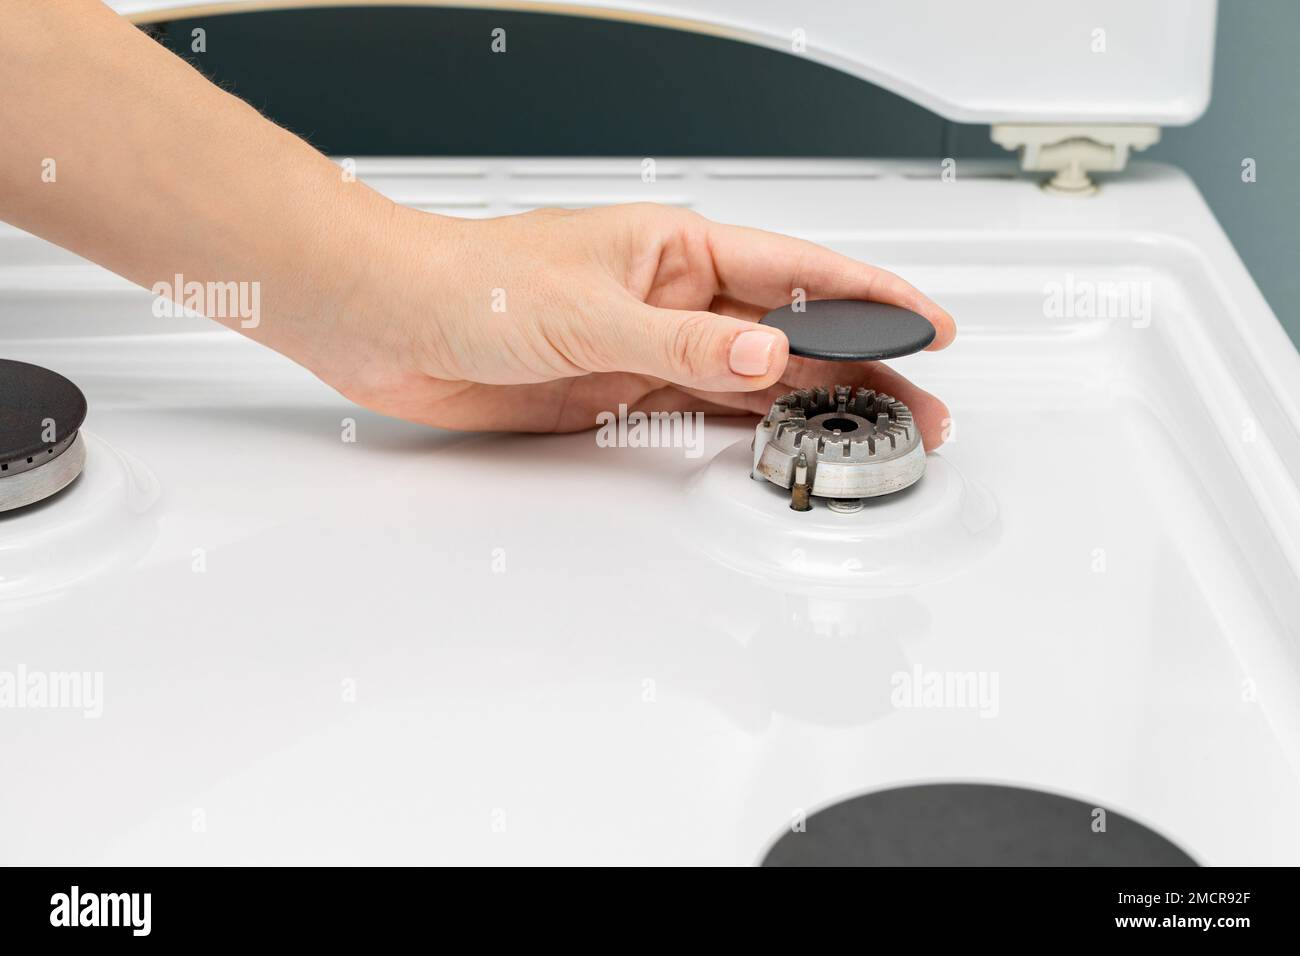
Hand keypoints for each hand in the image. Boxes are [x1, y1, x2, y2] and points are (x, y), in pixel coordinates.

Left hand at [303, 202, 955, 447]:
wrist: (390, 324)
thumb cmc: (468, 280)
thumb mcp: (586, 310)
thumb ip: (681, 343)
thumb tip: (765, 360)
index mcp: (675, 250)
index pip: (796, 273)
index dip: (869, 298)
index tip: (926, 325)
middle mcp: (672, 298)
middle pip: (790, 335)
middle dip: (861, 366)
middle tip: (921, 405)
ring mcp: (651, 349)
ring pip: (754, 381)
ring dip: (814, 405)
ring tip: (873, 431)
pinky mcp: (621, 394)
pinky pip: (703, 413)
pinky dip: (750, 430)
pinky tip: (789, 438)